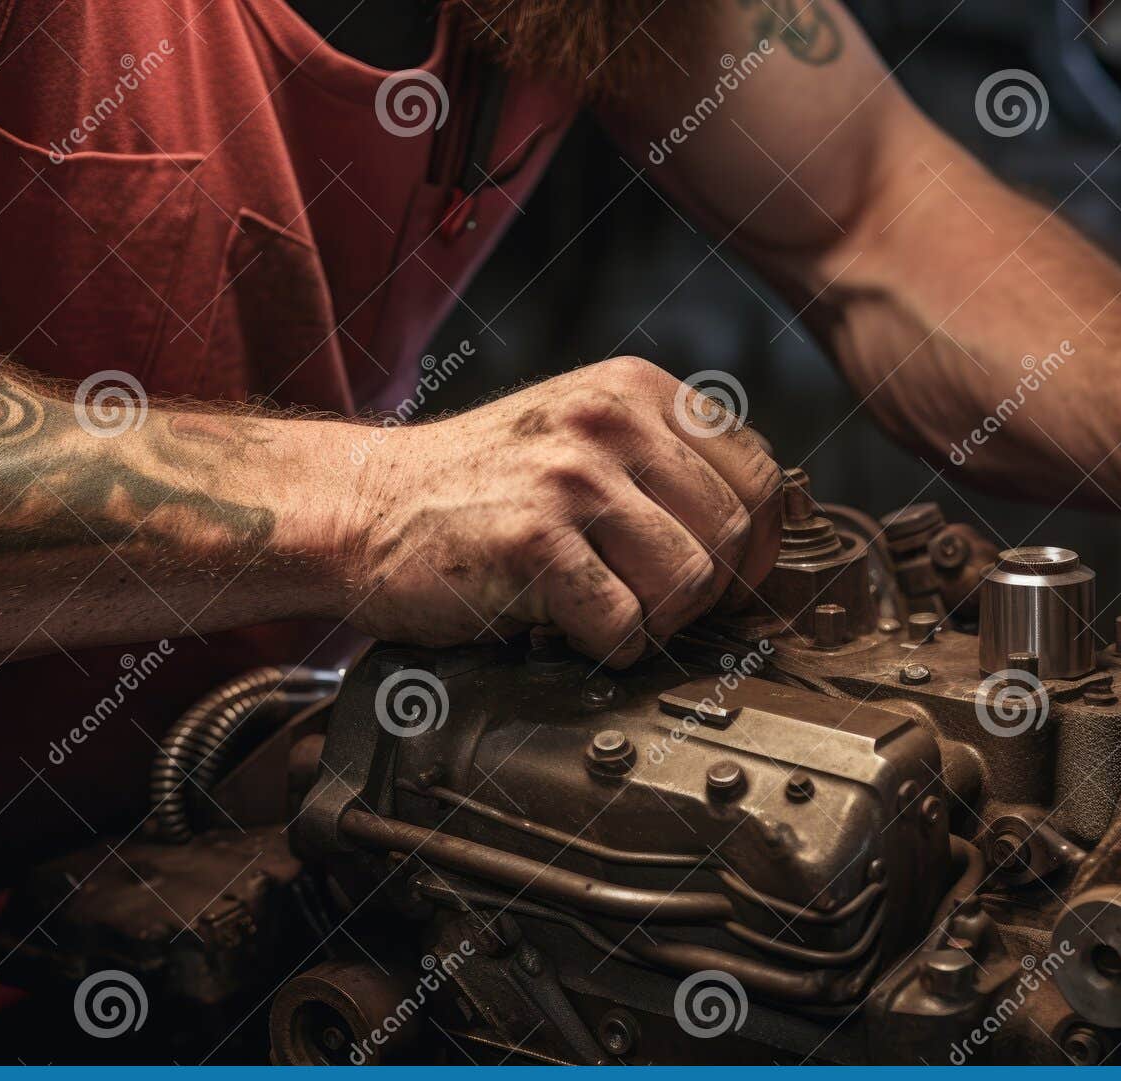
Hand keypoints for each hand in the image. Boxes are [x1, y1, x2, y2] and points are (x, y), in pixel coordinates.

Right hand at [330, 358, 782, 664]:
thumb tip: (759, 534)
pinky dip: (605, 650)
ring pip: (690, 584)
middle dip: (705, 593)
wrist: (361, 509)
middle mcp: (609, 422)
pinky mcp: (534, 542)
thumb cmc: (472, 489)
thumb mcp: (578, 437)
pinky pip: (625, 626)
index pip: (759, 474)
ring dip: (655, 622)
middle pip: (735, 535)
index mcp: (633, 390)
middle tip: (651, 607)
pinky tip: (566, 631)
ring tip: (604, 614)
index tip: (720, 579)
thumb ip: (660, 463)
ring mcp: (571, 480)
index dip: (754, 545)